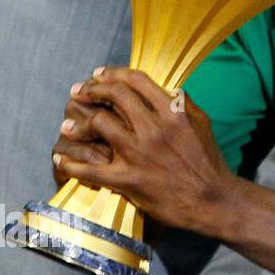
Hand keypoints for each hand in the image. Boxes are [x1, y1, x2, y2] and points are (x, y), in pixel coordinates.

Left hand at [56, 68, 237, 236]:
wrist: (212, 200)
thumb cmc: (208, 162)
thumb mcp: (201, 123)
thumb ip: (183, 103)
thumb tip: (166, 88)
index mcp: (173, 112)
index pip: (137, 81)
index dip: (113, 74)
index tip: (99, 75)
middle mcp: (154, 128)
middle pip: (114, 96)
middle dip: (91, 90)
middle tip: (78, 92)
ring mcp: (139, 153)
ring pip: (99, 124)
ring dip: (77, 122)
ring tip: (68, 123)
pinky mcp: (128, 179)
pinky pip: (90, 169)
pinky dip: (71, 163)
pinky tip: (62, 160)